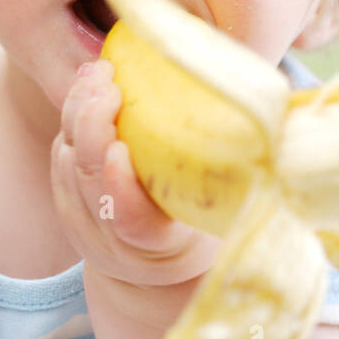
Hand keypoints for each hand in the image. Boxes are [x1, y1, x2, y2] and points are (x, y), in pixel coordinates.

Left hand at [51, 59, 220, 290]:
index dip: (120, 187)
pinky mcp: (65, 201)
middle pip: (90, 183)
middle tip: (109, 84)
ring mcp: (83, 222)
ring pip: (68, 164)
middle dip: (93, 128)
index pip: (129, 221)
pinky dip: (69, 118)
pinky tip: (86, 83)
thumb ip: (235, 173)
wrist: (156, 267)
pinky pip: (59, 156)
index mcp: (157, 246)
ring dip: (77, 113)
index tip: (121, 149)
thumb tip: (279, 116)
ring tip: (97, 71)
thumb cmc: (202, 226)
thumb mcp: (221, 211)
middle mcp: (112, 239)